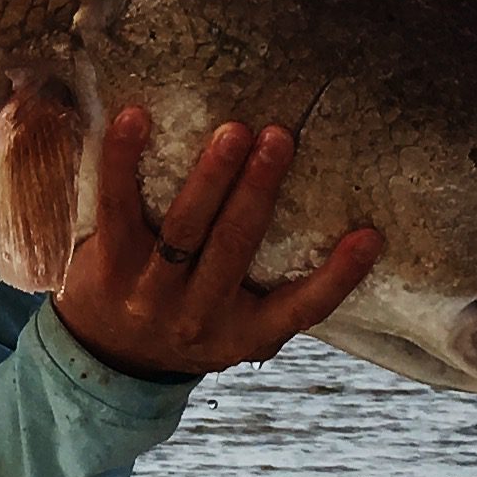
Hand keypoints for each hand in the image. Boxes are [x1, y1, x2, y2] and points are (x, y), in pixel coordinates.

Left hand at [50, 107, 381, 383]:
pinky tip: (134, 118)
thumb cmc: (190, 320)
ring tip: (233, 132)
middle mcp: (199, 318)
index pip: (302, 309)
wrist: (106, 358)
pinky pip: (116, 206)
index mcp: (245, 333)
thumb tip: (343, 221)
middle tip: (278, 137)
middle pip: (235, 248)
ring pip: (184, 229)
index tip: (370, 235)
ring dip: (210, 177)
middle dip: (258, 190)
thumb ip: (277, 290)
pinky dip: (122, 161)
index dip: (340, 277)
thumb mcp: (239, 326)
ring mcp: (149, 294)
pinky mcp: (106, 266)